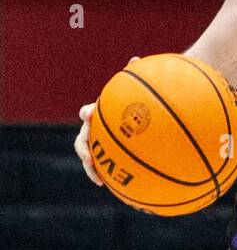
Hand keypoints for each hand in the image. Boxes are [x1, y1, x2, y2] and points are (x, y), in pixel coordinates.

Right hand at [74, 58, 139, 186]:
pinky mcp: (110, 158)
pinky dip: (113, 178)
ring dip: (92, 170)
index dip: (87, 114)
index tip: (88, 114)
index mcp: (100, 114)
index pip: (89, 113)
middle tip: (88, 158)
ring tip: (99, 180)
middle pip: (83, 140)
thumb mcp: (136, 92)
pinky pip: (110, 169)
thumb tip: (136, 58)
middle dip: (83, 150)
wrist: (139, 117)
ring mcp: (102, 145)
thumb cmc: (138, 103)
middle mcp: (96, 130)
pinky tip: (125, 190)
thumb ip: (134, 78)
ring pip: (92, 159)